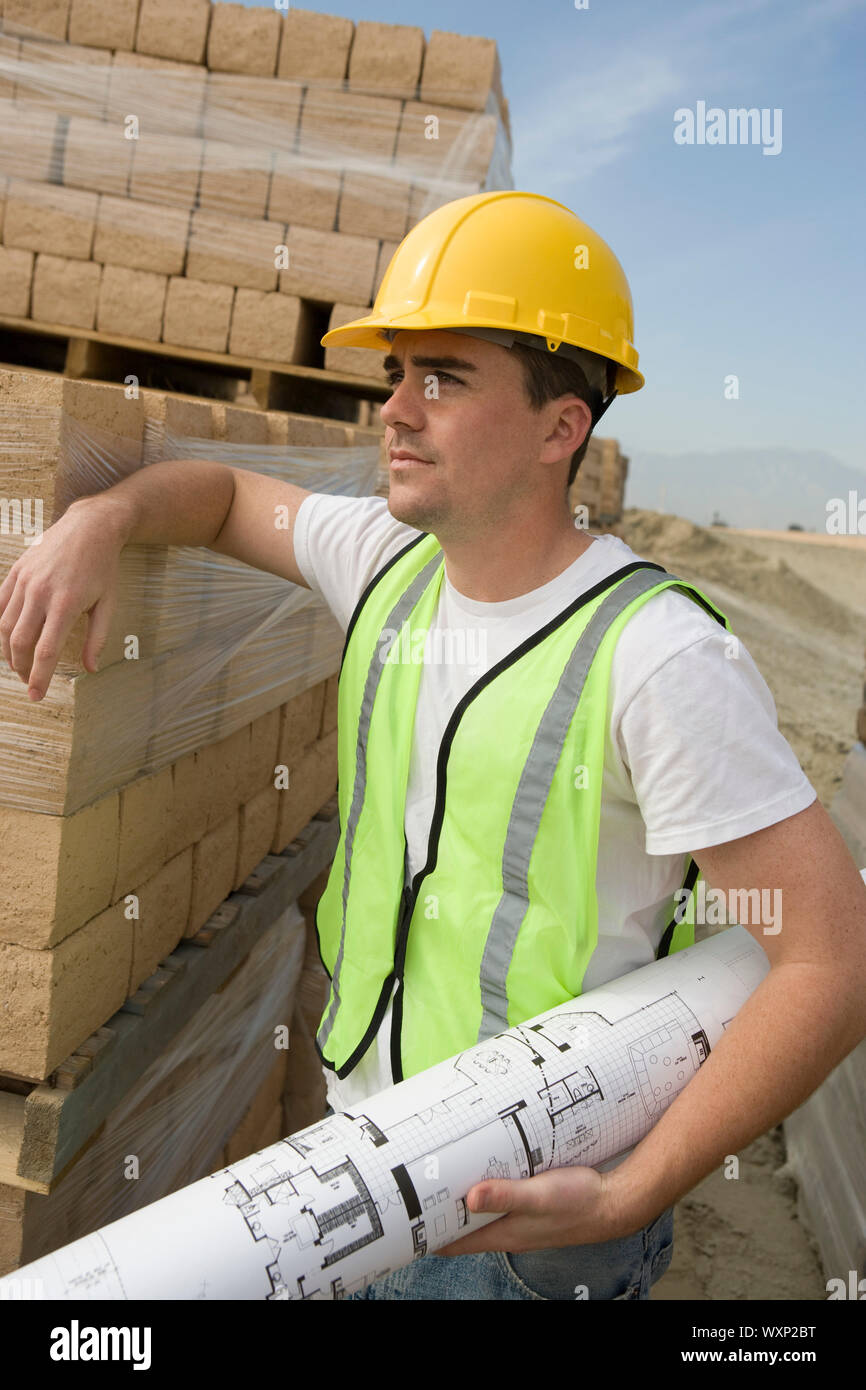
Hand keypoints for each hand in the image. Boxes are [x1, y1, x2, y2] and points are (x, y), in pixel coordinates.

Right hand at [0, 498, 124, 699]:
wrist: (90, 527)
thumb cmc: (102, 567)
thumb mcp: (108, 604)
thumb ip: (97, 639)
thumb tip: (90, 669)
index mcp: (66, 604)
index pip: (45, 651)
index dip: (39, 677)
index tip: (37, 695)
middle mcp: (41, 593)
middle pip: (20, 642)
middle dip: (22, 668)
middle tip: (29, 682)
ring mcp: (25, 581)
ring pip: (5, 626)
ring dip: (8, 651)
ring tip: (19, 665)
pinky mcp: (16, 572)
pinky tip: (7, 639)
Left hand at [437, 1164, 631, 1256]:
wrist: (613, 1202)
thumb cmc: (578, 1204)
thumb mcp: (539, 1195)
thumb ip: (506, 1195)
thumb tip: (469, 1197)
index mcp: (502, 1233)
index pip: (453, 1242)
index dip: (428, 1233)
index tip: (405, 1218)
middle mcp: (506, 1228)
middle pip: (462, 1224)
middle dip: (440, 1207)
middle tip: (418, 1180)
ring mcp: (518, 1216)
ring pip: (480, 1208)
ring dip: (462, 1193)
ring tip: (442, 1168)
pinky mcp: (530, 1201)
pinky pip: (499, 1195)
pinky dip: (486, 1183)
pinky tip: (484, 1163)